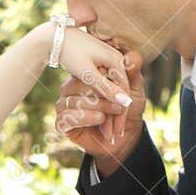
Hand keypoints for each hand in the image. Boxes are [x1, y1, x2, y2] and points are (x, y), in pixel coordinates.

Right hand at [54, 30, 146, 168]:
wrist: (123, 139)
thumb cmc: (126, 111)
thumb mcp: (134, 90)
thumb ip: (133, 73)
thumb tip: (133, 55)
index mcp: (84, 76)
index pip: (90, 70)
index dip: (107, 78)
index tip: (124, 88)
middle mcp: (70, 89)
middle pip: (79, 84)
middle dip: (102, 94)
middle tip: (121, 104)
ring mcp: (64, 105)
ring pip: (73, 101)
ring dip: (97, 106)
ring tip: (114, 112)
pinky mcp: (61, 123)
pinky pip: (66, 117)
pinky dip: (84, 118)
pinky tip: (100, 119)